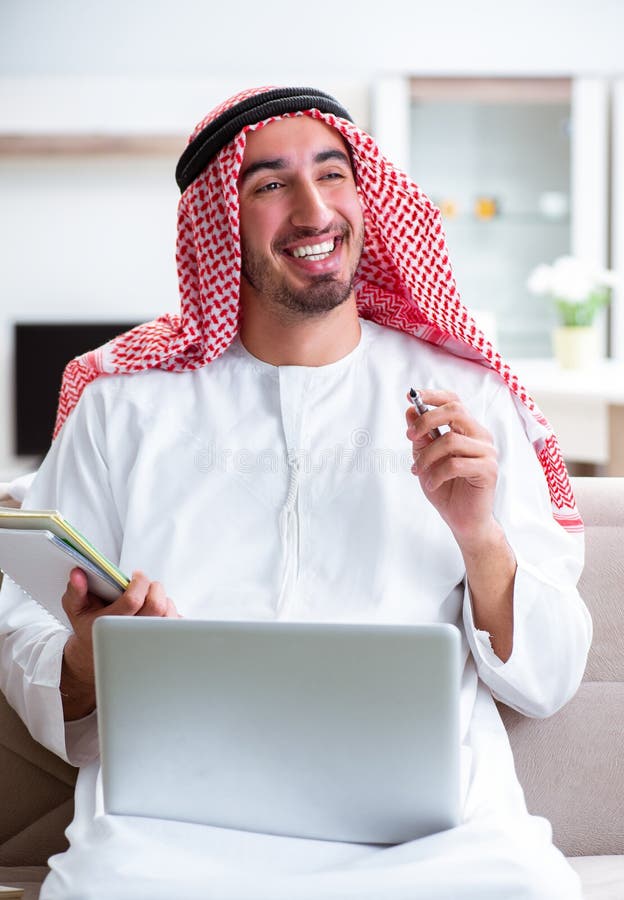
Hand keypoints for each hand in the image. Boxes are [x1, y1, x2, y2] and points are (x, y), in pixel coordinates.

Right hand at [61, 568, 179, 718]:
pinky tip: (157, 613)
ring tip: (150, 599)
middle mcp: (132, 637)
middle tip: (148, 585)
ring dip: (163, 600)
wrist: (96, 657)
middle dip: (155, 589)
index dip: (138, 583)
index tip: (136, 575)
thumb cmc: (89, 628)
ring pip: (169, 615)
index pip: (133, 600)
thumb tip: (78, 574)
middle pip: (157, 606)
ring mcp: (149, 644)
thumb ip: (75, 591)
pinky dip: (171, 614)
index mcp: (110, 625)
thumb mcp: (75, 610)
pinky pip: (177, 626)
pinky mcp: (162, 646)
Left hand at [405, 389, 498, 548]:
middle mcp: (480, 436)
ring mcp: (487, 452)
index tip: (411, 396)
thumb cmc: (446, 488)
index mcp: (467, 430)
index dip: (433, 395)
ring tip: (417, 471)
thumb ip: (420, 436)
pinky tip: (432, 484)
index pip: (454, 401)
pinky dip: (437, 474)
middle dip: (426, 420)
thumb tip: (410, 410)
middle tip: (409, 436)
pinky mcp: (489, 470)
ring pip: (451, 440)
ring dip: (427, 456)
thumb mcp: (425, 459)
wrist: (462, 520)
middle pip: (455, 410)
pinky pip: (456, 464)